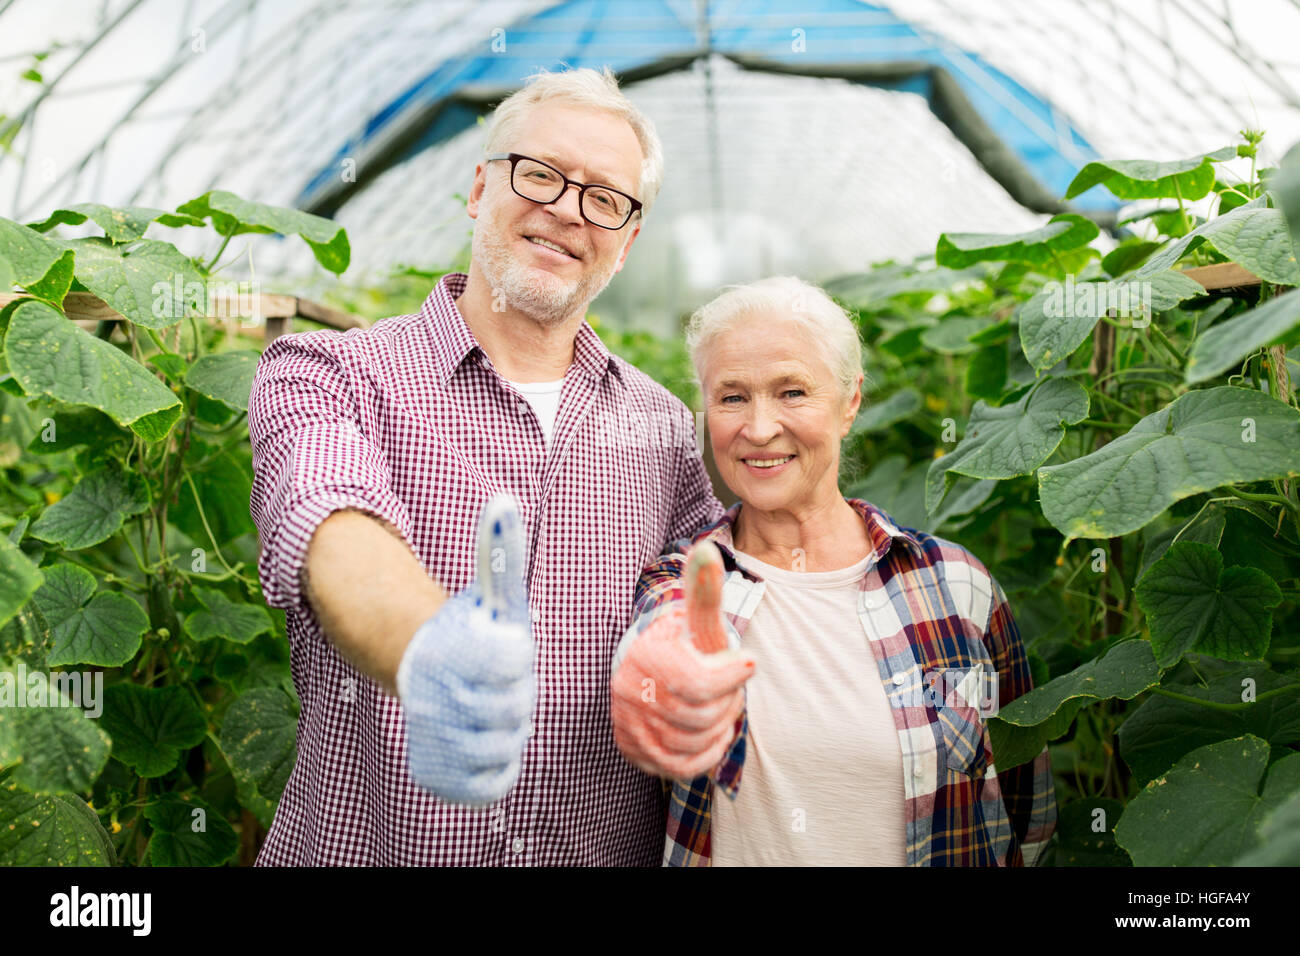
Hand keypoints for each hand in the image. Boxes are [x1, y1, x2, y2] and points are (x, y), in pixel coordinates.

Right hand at [396, 494, 533, 804]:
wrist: (424, 673)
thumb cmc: (473, 631)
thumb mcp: (490, 592)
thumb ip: (499, 552)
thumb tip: (503, 501)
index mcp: (448, 647)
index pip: (513, 658)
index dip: (515, 655)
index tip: (502, 645)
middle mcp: (436, 694)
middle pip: (513, 707)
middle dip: (515, 694)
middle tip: (501, 682)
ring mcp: (436, 738)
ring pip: (503, 746)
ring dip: (508, 730)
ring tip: (496, 710)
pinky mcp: (441, 776)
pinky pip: (489, 785)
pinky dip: (497, 769)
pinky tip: (490, 744)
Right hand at [611, 541, 755, 780]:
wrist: (650, 668)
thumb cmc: (685, 643)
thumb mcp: (698, 618)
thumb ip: (705, 590)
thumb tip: (707, 550)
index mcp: (648, 655)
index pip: (699, 684)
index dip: (733, 677)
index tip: (749, 663)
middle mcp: (630, 690)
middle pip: (700, 716)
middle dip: (727, 704)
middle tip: (730, 689)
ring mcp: (629, 722)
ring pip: (692, 744)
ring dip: (719, 729)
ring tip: (720, 708)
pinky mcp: (633, 749)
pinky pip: (679, 767)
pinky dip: (705, 755)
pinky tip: (712, 734)